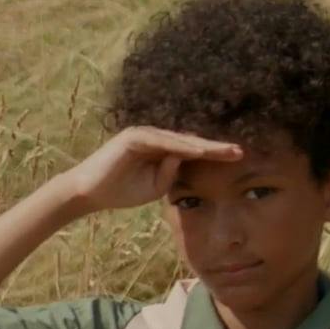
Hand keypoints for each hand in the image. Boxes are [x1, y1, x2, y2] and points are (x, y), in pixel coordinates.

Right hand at [53, 127, 243, 214]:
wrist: (89, 193)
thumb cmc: (120, 191)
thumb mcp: (155, 187)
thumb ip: (171, 174)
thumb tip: (184, 157)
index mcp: (160, 149)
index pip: (192, 150)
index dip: (215, 154)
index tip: (237, 158)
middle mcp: (154, 138)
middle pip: (191, 141)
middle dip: (216, 147)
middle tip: (240, 151)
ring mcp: (144, 135)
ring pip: (180, 140)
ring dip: (204, 146)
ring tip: (225, 152)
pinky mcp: (134, 137)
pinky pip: (163, 141)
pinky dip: (181, 146)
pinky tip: (199, 151)